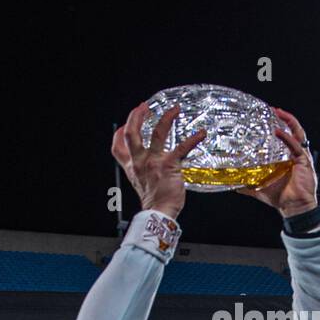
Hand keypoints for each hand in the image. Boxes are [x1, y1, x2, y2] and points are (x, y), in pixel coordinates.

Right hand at [111, 100, 206, 219]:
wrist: (158, 213)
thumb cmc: (154, 201)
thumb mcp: (141, 184)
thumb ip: (142, 171)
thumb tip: (147, 163)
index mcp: (131, 167)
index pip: (118, 147)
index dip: (120, 133)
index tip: (126, 124)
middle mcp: (139, 161)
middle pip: (131, 134)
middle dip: (135, 117)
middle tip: (143, 106)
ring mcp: (153, 161)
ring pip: (156, 134)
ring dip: (166, 119)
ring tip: (175, 110)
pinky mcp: (168, 165)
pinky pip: (182, 148)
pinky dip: (193, 139)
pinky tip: (201, 133)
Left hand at [235, 107, 317, 217]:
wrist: (294, 207)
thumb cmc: (281, 197)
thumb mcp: (260, 187)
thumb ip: (248, 184)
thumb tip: (233, 184)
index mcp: (286, 157)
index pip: (284, 136)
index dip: (278, 125)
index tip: (267, 116)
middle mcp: (294, 154)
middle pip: (292, 130)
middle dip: (283, 118)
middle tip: (272, 109)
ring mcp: (300, 156)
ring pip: (297, 133)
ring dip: (288, 121)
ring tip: (278, 112)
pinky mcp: (303, 160)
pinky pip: (296, 145)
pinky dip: (287, 138)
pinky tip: (279, 132)